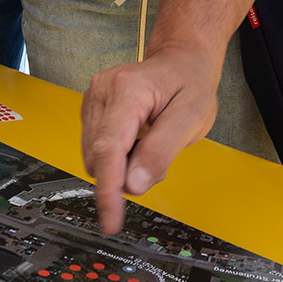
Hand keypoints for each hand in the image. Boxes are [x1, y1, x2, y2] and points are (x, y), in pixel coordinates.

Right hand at [80, 45, 220, 234]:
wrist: (181, 61)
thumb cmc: (189, 84)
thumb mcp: (191, 118)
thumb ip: (162, 152)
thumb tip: (133, 185)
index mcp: (126, 90)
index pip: (109, 149)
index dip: (108, 189)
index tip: (111, 219)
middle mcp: (101, 91)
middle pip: (99, 155)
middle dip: (125, 174)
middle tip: (160, 163)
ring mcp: (92, 98)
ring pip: (95, 155)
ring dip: (122, 165)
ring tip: (152, 147)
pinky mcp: (91, 109)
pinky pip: (97, 147)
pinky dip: (118, 156)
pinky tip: (139, 143)